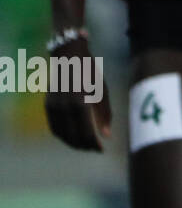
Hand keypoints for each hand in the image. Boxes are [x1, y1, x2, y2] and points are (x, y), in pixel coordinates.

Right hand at [43, 35, 111, 150]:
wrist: (69, 58)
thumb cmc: (91, 74)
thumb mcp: (102, 91)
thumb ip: (104, 114)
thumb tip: (107, 136)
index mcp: (81, 103)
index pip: (85, 133)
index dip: (93, 144)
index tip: (101, 150)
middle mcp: (64, 107)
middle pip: (72, 136)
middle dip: (84, 146)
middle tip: (95, 149)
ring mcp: (53, 107)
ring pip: (61, 134)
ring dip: (73, 143)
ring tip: (85, 145)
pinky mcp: (48, 105)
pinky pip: (54, 127)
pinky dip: (63, 135)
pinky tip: (73, 137)